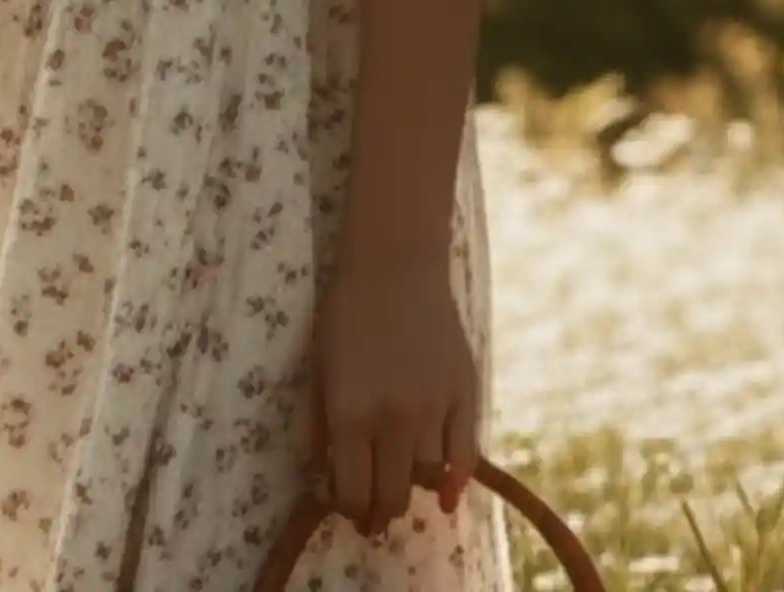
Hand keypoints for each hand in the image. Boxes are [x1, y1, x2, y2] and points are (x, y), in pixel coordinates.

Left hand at [309, 252, 479, 536]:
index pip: (352, 490)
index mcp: (350, 414)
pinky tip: (448, 495)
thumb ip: (317, 427)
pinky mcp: (466, 394)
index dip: (348, 509)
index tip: (347, 508)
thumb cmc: (345, 316)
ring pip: (428, 480)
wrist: (395, 268)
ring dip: (412, 492)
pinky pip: (466, 454)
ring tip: (400, 490)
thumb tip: (321, 475)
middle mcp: (394, 419)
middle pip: (392, 494)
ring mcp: (435, 408)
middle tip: (372, 516)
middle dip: (379, 513)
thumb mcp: (317, 371)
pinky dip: (458, 481)